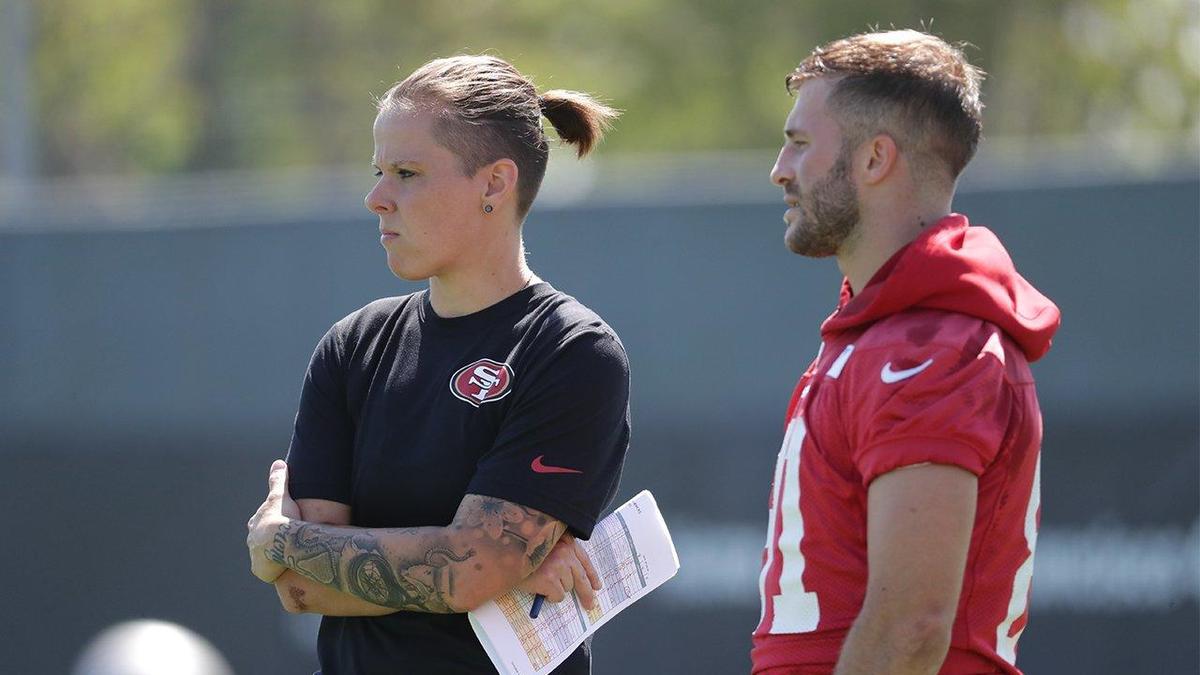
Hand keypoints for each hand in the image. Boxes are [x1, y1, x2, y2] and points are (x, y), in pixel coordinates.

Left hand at [246, 460, 296, 582]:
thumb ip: (279, 479)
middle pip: (259, 540)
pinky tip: (285, 569)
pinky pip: (268, 572)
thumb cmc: (281, 516)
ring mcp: (255, 557)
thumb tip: (278, 462)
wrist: (281, 540)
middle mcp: (252, 541)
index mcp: (256, 523)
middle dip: (268, 541)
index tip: (278, 522)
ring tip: (286, 558)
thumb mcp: (280, 494)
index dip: (269, 522)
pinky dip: (275, 570)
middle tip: (283, 541)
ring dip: (272, 557)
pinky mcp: (261, 571)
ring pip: (263, 557)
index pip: (259, 522)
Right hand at [517, 534, 602, 609]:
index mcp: (565, 541)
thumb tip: (575, 579)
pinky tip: (539, 587)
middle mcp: (565, 551)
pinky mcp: (550, 579)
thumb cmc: (523, 553)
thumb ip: (561, 555)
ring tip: (542, 582)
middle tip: (589, 605)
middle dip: (587, 593)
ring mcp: (558, 565)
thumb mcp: (544, 547)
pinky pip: (558, 596)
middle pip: (581, 577)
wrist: (505, 557)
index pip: (584, 559)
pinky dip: (549, 596)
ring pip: (568, 588)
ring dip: (557, 589)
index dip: (591, 574)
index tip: (596, 586)